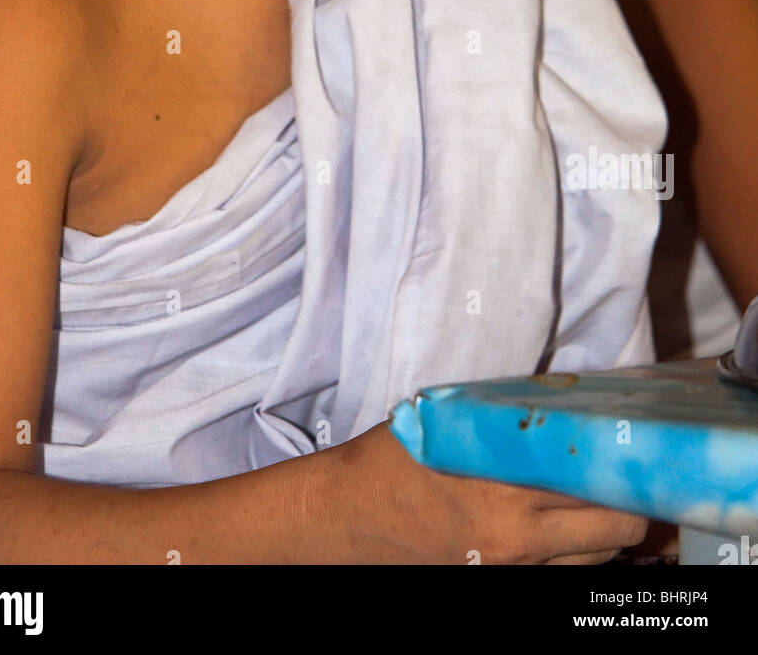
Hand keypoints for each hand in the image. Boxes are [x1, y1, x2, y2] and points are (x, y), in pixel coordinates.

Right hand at [327, 421, 646, 564]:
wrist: (348, 516)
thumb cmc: (394, 459)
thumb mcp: (450, 420)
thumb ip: (509, 415)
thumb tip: (566, 397)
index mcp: (505, 484)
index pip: (599, 480)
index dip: (627, 463)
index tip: (635, 446)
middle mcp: (518, 535)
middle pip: (616, 529)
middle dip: (628, 502)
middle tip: (624, 474)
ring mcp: (512, 568)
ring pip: (597, 558)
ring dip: (604, 529)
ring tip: (593, 498)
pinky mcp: (502, 586)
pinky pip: (563, 573)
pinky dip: (573, 551)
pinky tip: (560, 524)